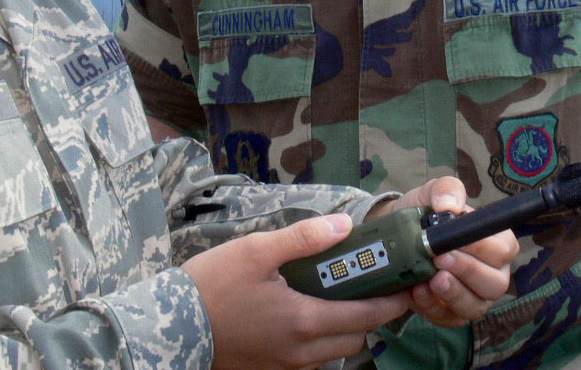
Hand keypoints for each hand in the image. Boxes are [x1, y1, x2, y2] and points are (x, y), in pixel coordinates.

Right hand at [182, 214, 410, 369]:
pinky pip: (311, 359)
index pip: (367, 317)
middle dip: (373, 315)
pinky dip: (321, 340)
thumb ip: (304, 238)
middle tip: (375, 284)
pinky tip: (307, 312)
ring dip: (346, 329)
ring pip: (335, 353)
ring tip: (341, 295)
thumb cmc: (212, 284)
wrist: (170, 325)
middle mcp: (301, 352)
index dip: (394, 302)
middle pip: (358, 339)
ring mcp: (286, 366)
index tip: (410, 285)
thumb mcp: (257, 250)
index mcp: (304, 321)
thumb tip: (345, 225)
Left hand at [373, 176, 518, 327]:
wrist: (398, 237)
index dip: (480, 247)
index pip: (503, 250)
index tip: (453, 240)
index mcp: (496, 243)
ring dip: (453, 294)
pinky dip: (433, 307)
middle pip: (495, 284)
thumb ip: (446, 190)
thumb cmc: (426, 215)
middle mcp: (493, 274)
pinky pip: (450, 319)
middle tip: (439, 258)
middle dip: (467, 272)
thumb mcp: (432, 193)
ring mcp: (474, 297)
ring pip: (476, 306)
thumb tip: (449, 205)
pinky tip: (418, 291)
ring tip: (431, 279)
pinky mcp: (453, 314)